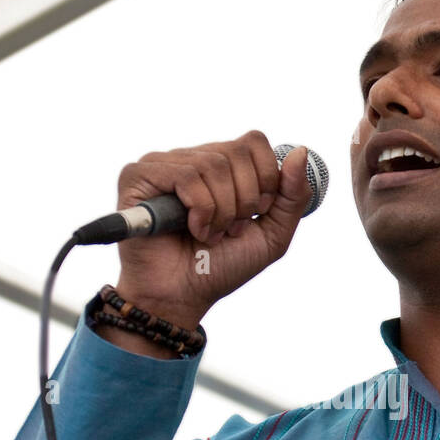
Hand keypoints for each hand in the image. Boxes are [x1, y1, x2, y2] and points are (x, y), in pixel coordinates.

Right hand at [111, 131, 312, 321]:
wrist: (182, 297)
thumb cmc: (221, 267)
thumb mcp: (272, 235)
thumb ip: (292, 196)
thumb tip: (301, 152)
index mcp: (223, 166)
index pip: (254, 142)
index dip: (265, 179)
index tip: (256, 213)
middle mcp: (193, 159)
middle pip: (237, 151)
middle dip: (244, 201)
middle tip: (230, 230)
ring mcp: (163, 164)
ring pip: (213, 164)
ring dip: (221, 211)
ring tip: (209, 235)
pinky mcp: (138, 176)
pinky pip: (185, 175)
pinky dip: (200, 209)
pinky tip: (192, 229)